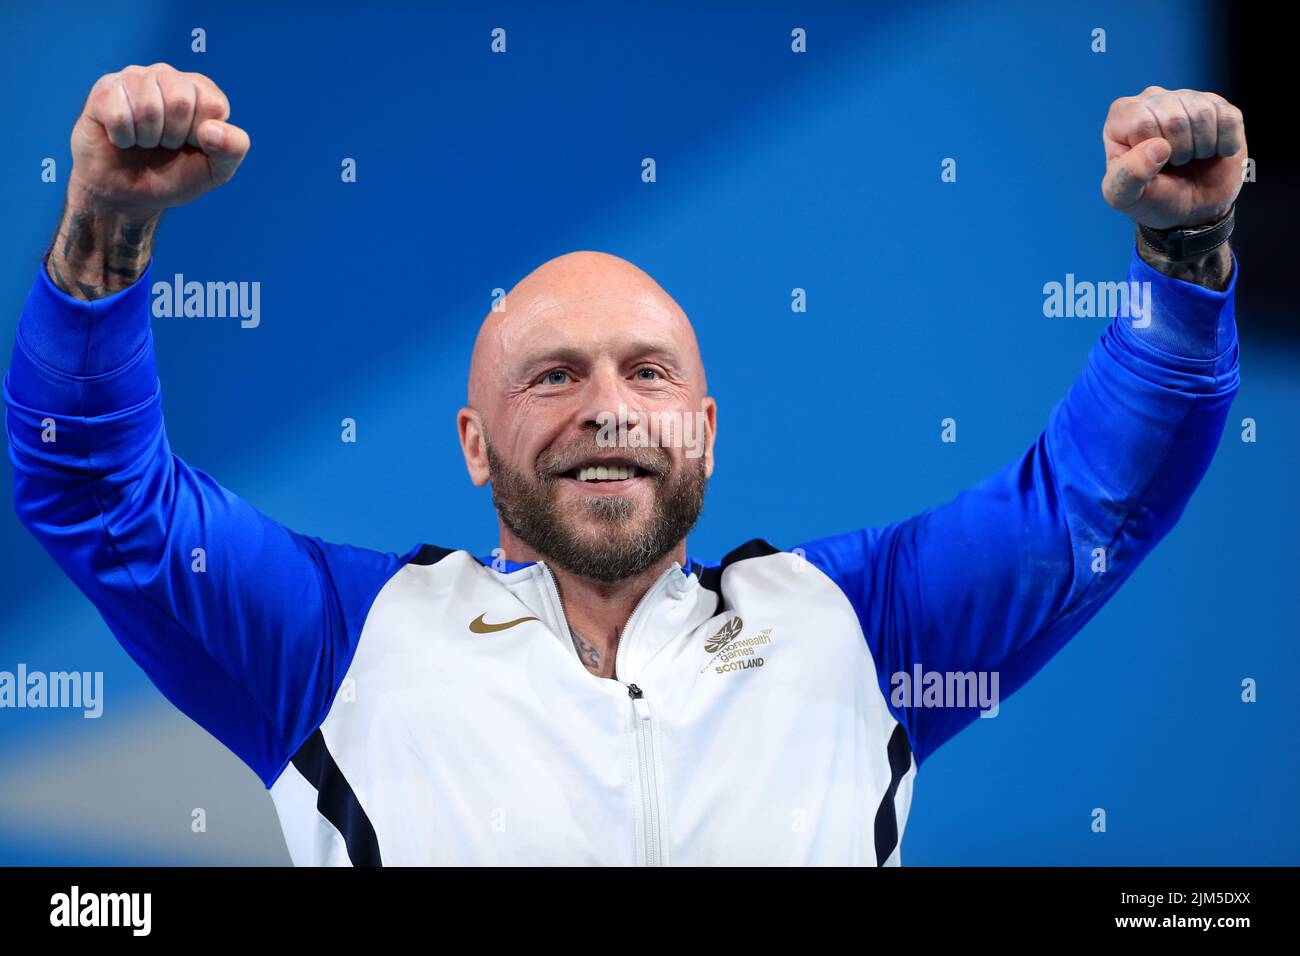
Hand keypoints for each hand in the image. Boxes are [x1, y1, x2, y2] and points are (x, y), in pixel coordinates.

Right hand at [67, 63, 248, 215]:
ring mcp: (134, 78)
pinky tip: (123, 139)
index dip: (201, 136)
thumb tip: (211, 129)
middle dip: (173, 137)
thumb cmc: (174, 176)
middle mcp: (168, 75)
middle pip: (180, 101)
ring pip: (148, 107)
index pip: (213, 105)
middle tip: (164, 145)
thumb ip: (232, 149)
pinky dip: (123, 139)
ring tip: (144, 142)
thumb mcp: (216, 170)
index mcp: (201, 90)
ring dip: (147, 139)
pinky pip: (118, 115)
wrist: (128, 194)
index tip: (192, 145)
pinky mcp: (105, 89)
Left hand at [1100, 86, 1245, 229]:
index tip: (1150, 166)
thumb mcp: (1125, 197)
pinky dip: (1226, 145)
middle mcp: (1152, 98)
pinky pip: (1229, 119)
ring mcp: (1187, 98)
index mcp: (1122, 115)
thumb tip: (1158, 146)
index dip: (1152, 153)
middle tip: (1174, 164)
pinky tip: (1214, 152)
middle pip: (1175, 118)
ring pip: (1204, 114)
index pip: (1143, 123)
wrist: (1190, 209)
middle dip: (1179, 152)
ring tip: (1191, 158)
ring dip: (1202, 148)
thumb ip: (1126, 175)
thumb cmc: (1151, 198)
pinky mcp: (1219, 105)